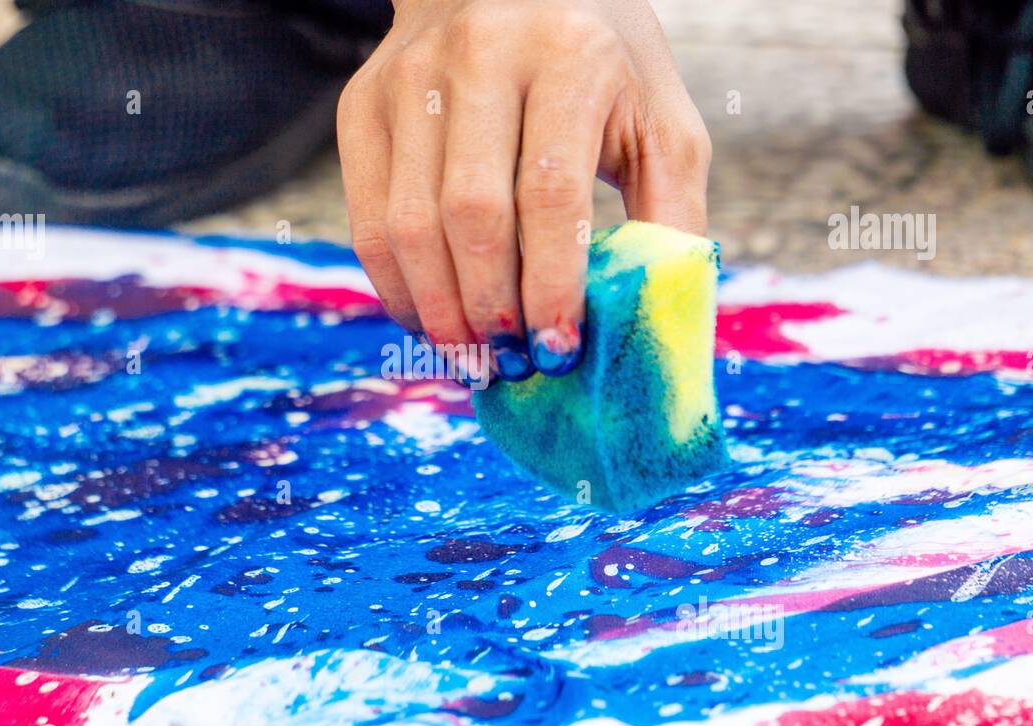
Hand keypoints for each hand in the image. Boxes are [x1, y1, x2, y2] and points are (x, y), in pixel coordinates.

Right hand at [337, 0, 709, 380]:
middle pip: (471, 215)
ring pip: (408, 225)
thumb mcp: (660, 117)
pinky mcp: (362, 105)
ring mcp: (408, 78)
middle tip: (512, 365)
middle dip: (491, 310)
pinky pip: (367, 220)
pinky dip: (396, 287)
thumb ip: (670, 210)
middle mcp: (479, 55)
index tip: (560, 351)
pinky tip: (432, 320)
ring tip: (472, 359)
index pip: (550, 192)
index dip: (552, 286)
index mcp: (569, 53)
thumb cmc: (600, 63)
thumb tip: (657, 317)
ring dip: (439, 312)